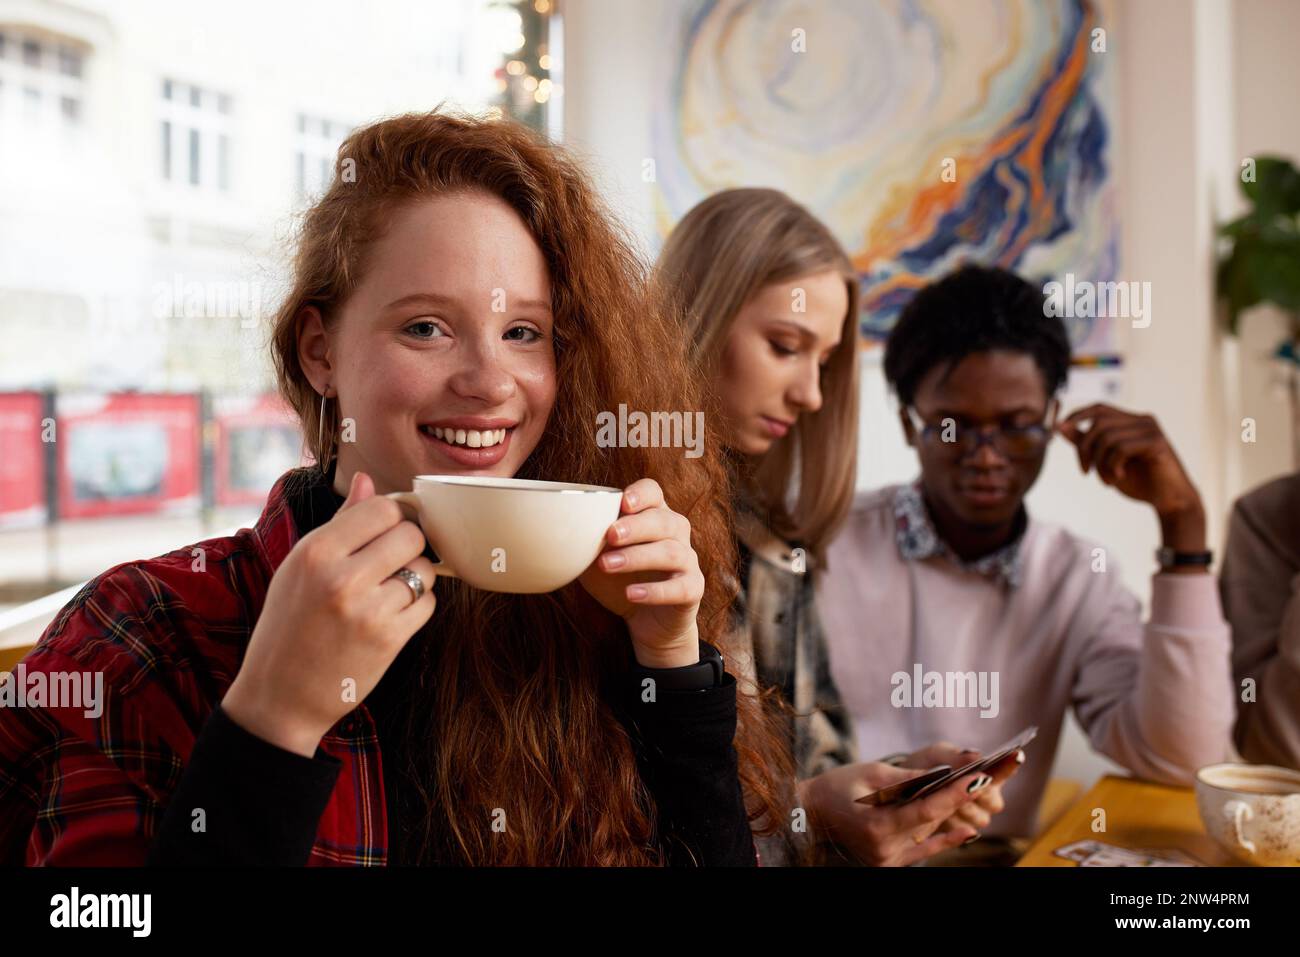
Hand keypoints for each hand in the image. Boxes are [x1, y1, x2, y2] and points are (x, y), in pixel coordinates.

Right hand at [222, 471, 437, 756]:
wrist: (279, 696)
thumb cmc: (287, 625)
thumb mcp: (298, 568)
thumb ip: (339, 524)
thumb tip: (368, 480)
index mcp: (315, 552)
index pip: (382, 509)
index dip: (392, 518)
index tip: (386, 531)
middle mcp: (341, 578)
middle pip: (411, 535)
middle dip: (408, 546)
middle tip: (389, 564)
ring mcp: (368, 610)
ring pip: (425, 569)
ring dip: (415, 578)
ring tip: (387, 591)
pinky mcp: (389, 639)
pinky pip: (428, 604)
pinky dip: (417, 607)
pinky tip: (391, 615)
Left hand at [578, 478, 703, 668]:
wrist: (645, 621)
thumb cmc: (618, 580)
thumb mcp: (595, 558)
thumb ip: (582, 542)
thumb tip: (552, 530)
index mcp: (652, 516)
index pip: (653, 492)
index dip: (641, 494)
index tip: (622, 502)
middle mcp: (675, 533)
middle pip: (663, 520)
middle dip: (636, 526)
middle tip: (609, 536)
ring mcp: (687, 560)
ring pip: (670, 552)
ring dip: (637, 557)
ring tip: (607, 565)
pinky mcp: (692, 589)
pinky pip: (682, 586)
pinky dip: (656, 591)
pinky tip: (632, 594)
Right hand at [797, 761, 997, 865]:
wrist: (812, 814)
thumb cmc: (839, 787)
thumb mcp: (871, 773)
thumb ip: (908, 777)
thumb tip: (944, 773)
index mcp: (876, 825)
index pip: (927, 808)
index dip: (956, 793)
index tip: (980, 776)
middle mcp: (884, 848)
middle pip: (932, 821)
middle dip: (960, 797)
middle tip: (989, 776)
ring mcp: (887, 860)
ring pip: (928, 834)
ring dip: (953, 813)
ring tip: (981, 791)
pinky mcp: (888, 863)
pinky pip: (922, 851)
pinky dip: (944, 840)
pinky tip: (968, 829)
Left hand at [901, 741, 1024, 835]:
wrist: (904, 785)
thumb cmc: (928, 766)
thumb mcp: (937, 755)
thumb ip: (955, 755)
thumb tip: (975, 755)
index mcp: (986, 774)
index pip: (1005, 770)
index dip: (1010, 764)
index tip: (1016, 754)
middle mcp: (987, 798)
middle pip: (992, 800)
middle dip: (977, 792)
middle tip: (961, 782)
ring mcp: (976, 816)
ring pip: (978, 817)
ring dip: (962, 806)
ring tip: (943, 795)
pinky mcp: (959, 831)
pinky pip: (961, 828)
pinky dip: (949, 818)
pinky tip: (939, 811)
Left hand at [1058, 404, 1206, 550]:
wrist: (1169, 501)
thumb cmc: (1138, 480)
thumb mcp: (1104, 460)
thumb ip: (1086, 442)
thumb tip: (1060, 426)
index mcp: (1131, 421)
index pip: (1098, 408)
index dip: (1076, 416)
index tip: (1059, 430)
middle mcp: (1142, 420)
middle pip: (1098, 423)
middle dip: (1084, 448)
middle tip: (1084, 471)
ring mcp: (1151, 429)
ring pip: (1107, 437)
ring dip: (1099, 464)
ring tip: (1106, 480)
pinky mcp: (1157, 442)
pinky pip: (1121, 448)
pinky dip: (1112, 466)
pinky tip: (1119, 478)